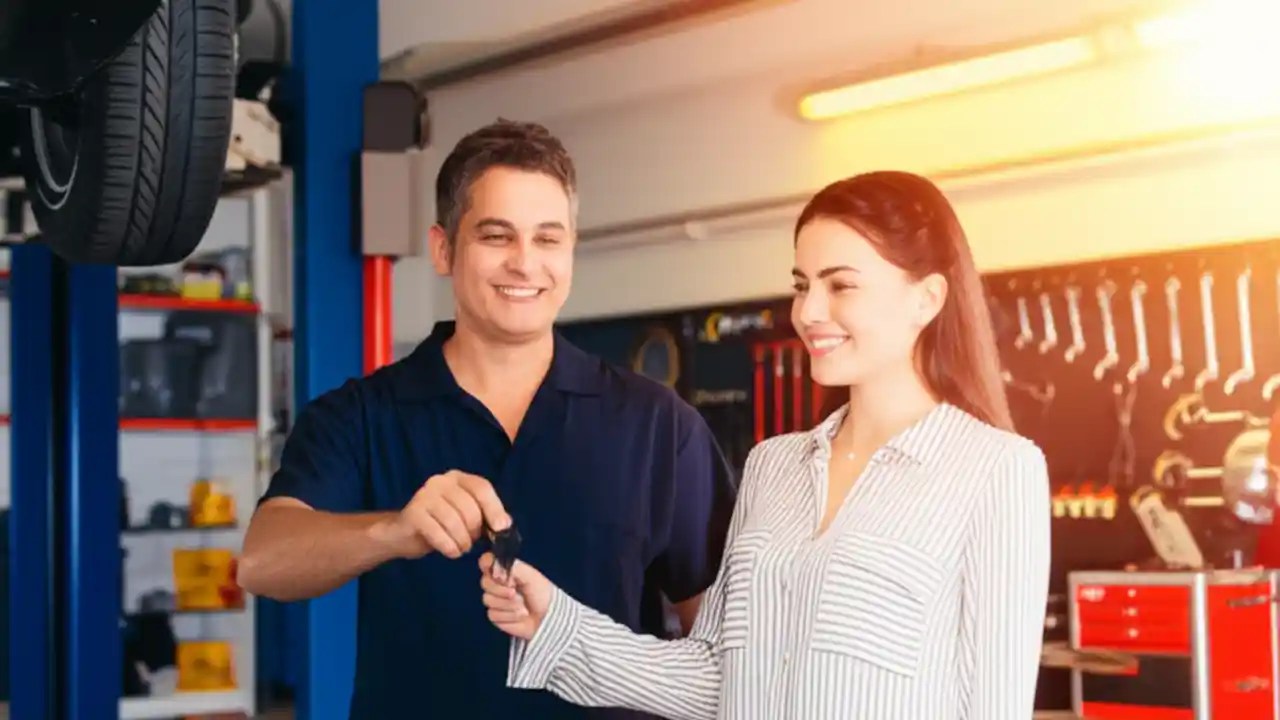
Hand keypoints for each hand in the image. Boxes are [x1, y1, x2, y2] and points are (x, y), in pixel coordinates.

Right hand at [393, 470, 510, 559]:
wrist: (403, 534)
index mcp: (458, 478)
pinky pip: (438, 533)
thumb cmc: (441, 526)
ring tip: (460, 548)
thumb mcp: (466, 519)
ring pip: (455, 522)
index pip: (481, 487)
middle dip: (475, 532)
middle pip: (470, 508)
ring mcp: (424, 495)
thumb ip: (486, 518)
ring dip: (462, 542)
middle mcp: (440, 481)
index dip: (494, 508)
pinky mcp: (413, 513)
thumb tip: (505, 524)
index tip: (501, 528)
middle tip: (470, 543)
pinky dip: (449, 547)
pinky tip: (450, 552)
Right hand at [479, 552, 551, 640]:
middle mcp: (497, 584)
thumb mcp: (529, 575)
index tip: (500, 575)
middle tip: (515, 592)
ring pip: (488, 600)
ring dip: (508, 604)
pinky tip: (519, 615)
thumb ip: (511, 567)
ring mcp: (495, 600)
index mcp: (505, 570)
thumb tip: (494, 567)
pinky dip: (508, 615)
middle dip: (501, 590)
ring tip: (523, 606)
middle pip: (484, 582)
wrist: (547, 617)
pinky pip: (493, 614)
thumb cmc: (541, 593)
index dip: (489, 566)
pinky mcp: (495, 616)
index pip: (486, 562)